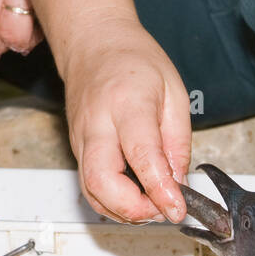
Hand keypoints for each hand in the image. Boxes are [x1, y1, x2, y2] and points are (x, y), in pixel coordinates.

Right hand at [62, 16, 190, 223]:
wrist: (93, 43)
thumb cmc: (134, 61)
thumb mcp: (174, 93)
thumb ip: (178, 142)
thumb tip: (178, 185)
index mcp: (127, 103)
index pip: (141, 155)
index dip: (160, 190)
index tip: (177, 209)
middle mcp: (97, 125)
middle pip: (102, 183)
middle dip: (134, 210)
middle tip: (162, 210)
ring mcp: (80, 140)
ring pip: (92, 193)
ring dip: (123, 212)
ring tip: (152, 205)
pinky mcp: (76, 152)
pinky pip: (91, 188)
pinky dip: (114, 203)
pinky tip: (135, 199)